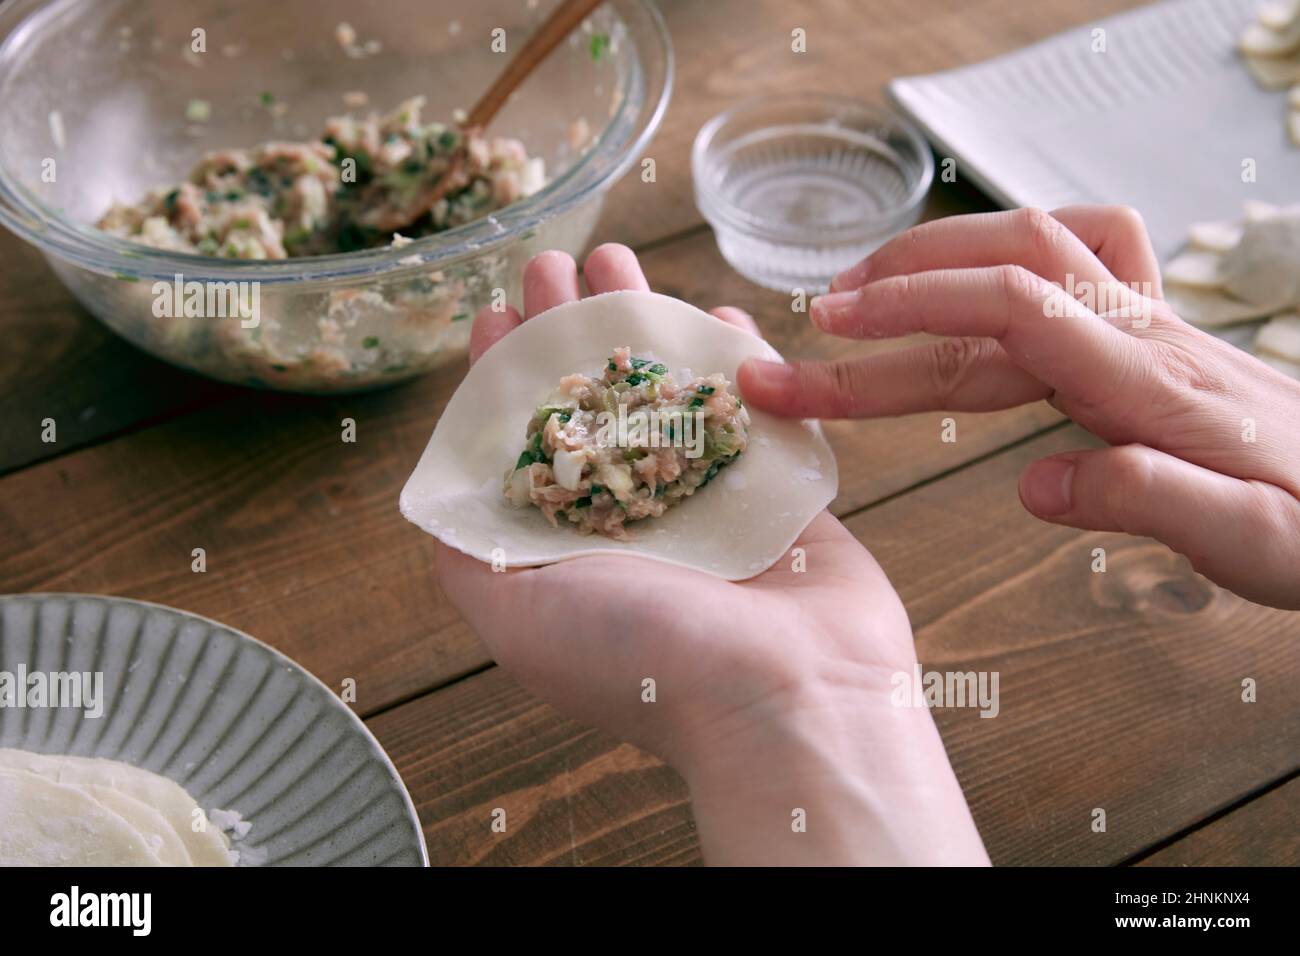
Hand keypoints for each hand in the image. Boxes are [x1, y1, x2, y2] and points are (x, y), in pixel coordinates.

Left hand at [434, 243, 988, 864]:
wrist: (789, 697)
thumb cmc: (641, 655)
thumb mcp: (515, 614)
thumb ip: (466, 552)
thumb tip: (441, 494)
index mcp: (569, 546)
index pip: (525, 442)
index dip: (505, 374)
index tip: (495, 313)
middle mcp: (634, 520)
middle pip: (593, 399)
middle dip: (567, 325)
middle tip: (554, 260)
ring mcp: (709, 500)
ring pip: (668, 390)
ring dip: (643, 320)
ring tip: (621, 254)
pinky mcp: (777, 489)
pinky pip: (753, 406)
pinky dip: (736, 357)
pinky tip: (715, 310)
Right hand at [739, 206, 1299, 609]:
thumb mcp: (1251, 544)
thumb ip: (1148, 502)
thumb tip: (1033, 484)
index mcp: (1151, 384)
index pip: (1014, 309)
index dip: (914, 309)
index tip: (831, 333)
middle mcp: (1142, 336)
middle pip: (998, 277)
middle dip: (889, 300)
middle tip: (803, 339)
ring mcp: (1145, 327)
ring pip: (1025, 257)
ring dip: (932, 269)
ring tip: (856, 299)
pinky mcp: (1146, 337)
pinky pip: (1076, 262)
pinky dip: (1011, 254)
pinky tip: (978, 279)